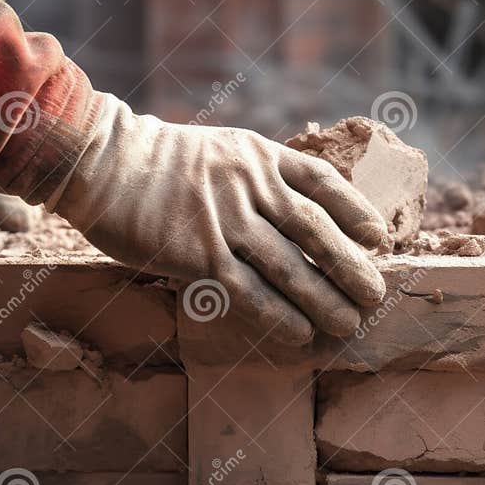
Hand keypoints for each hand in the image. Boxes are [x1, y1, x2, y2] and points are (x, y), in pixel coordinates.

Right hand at [49, 94, 388, 344]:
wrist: (107, 164)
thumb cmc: (164, 163)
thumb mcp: (224, 150)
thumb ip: (261, 175)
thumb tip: (301, 213)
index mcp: (260, 156)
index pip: (322, 183)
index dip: (355, 212)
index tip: (378, 239)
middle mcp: (249, 184)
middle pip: (315, 229)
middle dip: (350, 265)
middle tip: (375, 294)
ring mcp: (224, 219)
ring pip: (287, 266)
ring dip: (323, 298)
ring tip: (348, 323)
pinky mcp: (196, 253)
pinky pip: (247, 291)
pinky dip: (278, 315)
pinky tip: (299, 333)